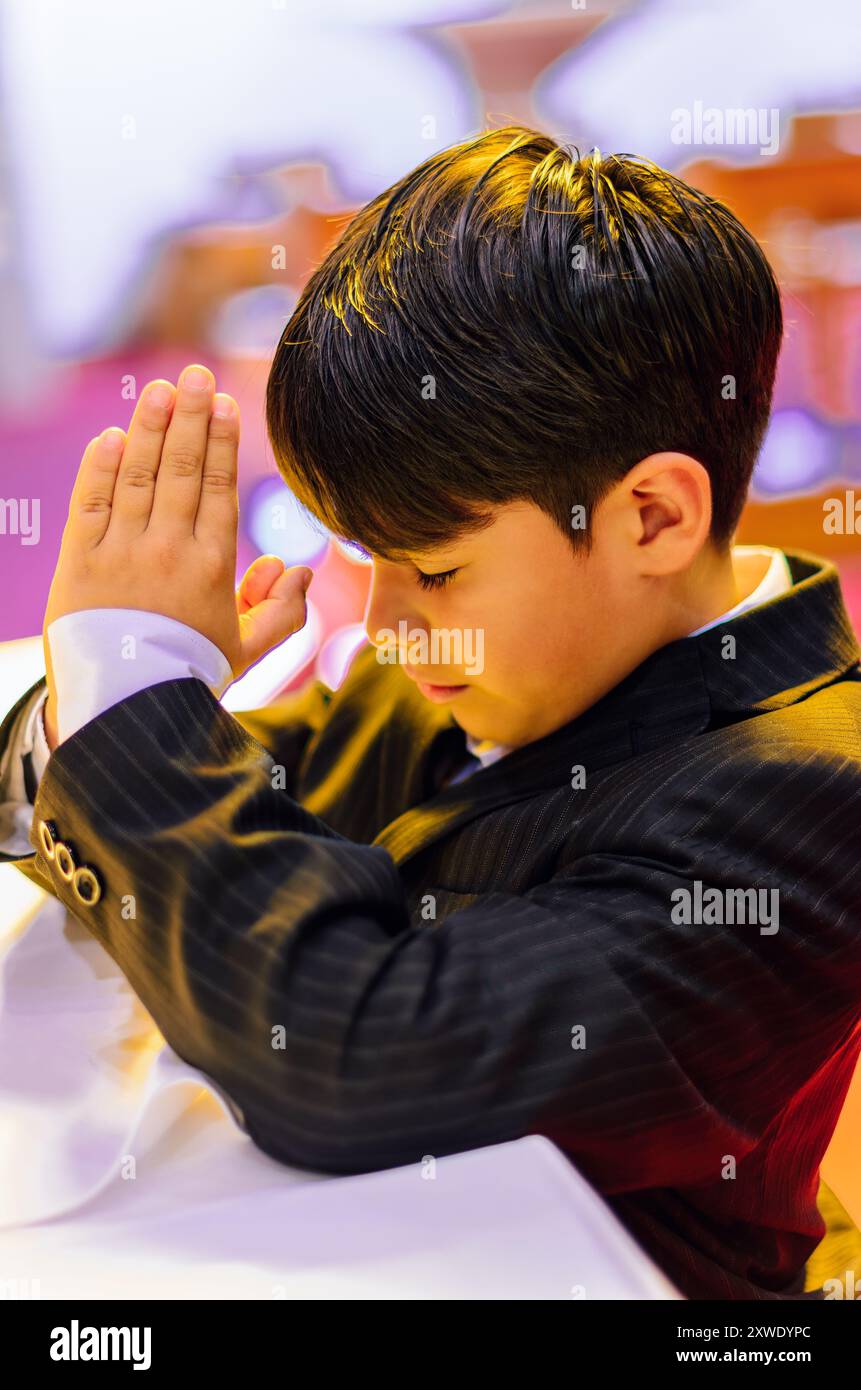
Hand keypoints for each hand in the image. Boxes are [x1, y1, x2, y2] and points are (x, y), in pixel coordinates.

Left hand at [42, 365, 312, 749]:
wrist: (125, 707)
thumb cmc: (188, 677)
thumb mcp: (246, 653)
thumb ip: (280, 613)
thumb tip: (295, 568)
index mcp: (212, 567)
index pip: (217, 489)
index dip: (221, 443)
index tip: (224, 404)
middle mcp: (168, 550)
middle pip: (181, 469)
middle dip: (190, 417)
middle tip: (196, 374)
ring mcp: (121, 552)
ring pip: (138, 476)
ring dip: (149, 427)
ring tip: (160, 388)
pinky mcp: (80, 562)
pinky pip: (90, 503)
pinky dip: (100, 467)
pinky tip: (112, 435)